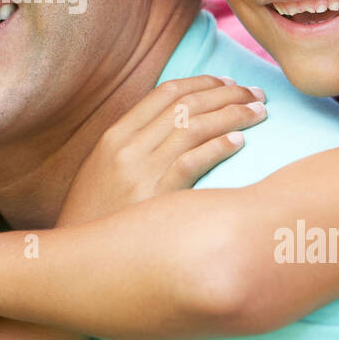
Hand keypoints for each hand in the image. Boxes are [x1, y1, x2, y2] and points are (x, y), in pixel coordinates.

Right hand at [58, 74, 265, 225]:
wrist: (79, 257)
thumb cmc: (96, 217)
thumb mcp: (103, 171)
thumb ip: (134, 146)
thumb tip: (174, 129)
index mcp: (115, 135)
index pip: (165, 92)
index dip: (202, 82)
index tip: (228, 83)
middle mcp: (128, 147)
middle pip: (186, 104)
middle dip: (227, 94)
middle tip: (256, 94)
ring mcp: (141, 171)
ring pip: (194, 127)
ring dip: (232, 115)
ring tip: (259, 113)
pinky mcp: (156, 198)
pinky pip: (192, 161)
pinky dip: (219, 146)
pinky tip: (240, 142)